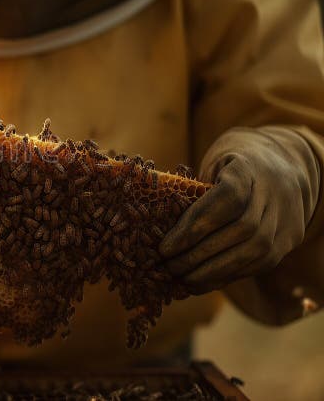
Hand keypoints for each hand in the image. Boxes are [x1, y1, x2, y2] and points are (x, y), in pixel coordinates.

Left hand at [159, 127, 311, 292]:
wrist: (278, 165)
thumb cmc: (228, 167)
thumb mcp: (209, 167)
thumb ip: (192, 192)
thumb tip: (158, 228)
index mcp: (250, 168)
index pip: (228, 199)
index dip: (195, 226)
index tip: (165, 248)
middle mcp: (276, 193)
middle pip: (241, 230)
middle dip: (199, 255)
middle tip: (168, 267)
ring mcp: (287, 218)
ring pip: (254, 252)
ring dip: (213, 271)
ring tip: (182, 279)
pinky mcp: (289, 240)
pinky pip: (259, 264)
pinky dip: (227, 276)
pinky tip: (201, 282)